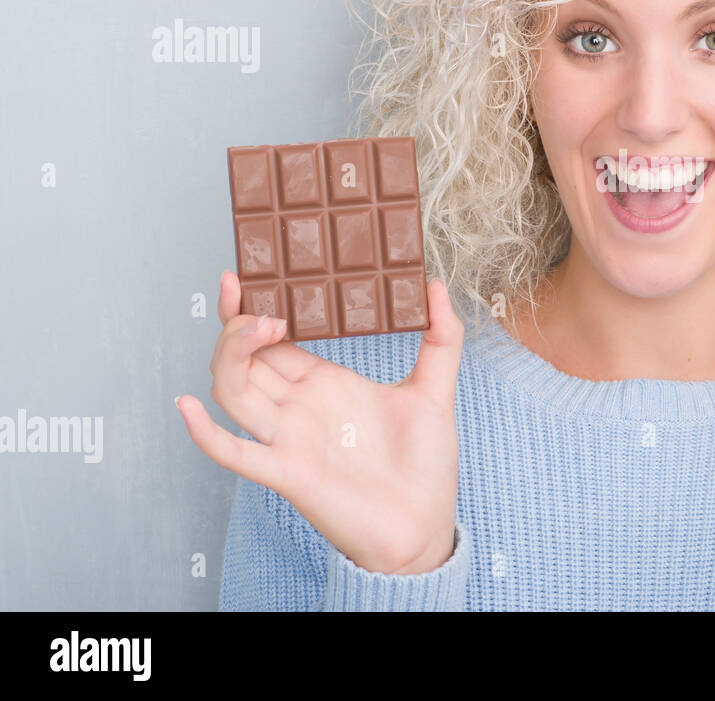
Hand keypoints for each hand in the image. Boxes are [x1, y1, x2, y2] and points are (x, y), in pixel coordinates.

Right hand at [176, 270, 462, 574]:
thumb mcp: (436, 389)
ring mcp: (288, 438)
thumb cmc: (426, 466)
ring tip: (254, 328)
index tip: (249, 273)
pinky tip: (190, 407)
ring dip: (231, 357)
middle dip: (241, 324)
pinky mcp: (287, 472)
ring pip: (234, 391)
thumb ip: (440, 337)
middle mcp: (299, 407)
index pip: (276, 338)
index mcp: (326, 383)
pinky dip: (205, 433)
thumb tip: (435, 285)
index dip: (257, 307)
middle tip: (259, 300)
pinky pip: (233, 452)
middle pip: (246, 358)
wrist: (425, 526)